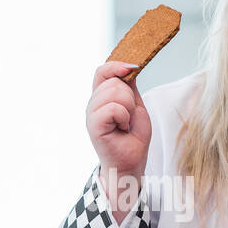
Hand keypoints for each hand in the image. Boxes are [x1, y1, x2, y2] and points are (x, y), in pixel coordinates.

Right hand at [86, 61, 150, 181]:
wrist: (131, 161)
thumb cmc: (132, 137)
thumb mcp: (135, 105)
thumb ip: (129, 87)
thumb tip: (128, 67)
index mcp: (101, 97)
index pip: (102, 71)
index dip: (116, 66)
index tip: (132, 68)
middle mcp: (93, 104)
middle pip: (113, 81)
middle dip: (130, 98)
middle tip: (129, 117)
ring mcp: (91, 114)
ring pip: (115, 92)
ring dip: (128, 108)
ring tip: (125, 123)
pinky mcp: (94, 124)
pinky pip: (113, 108)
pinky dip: (124, 118)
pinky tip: (122, 128)